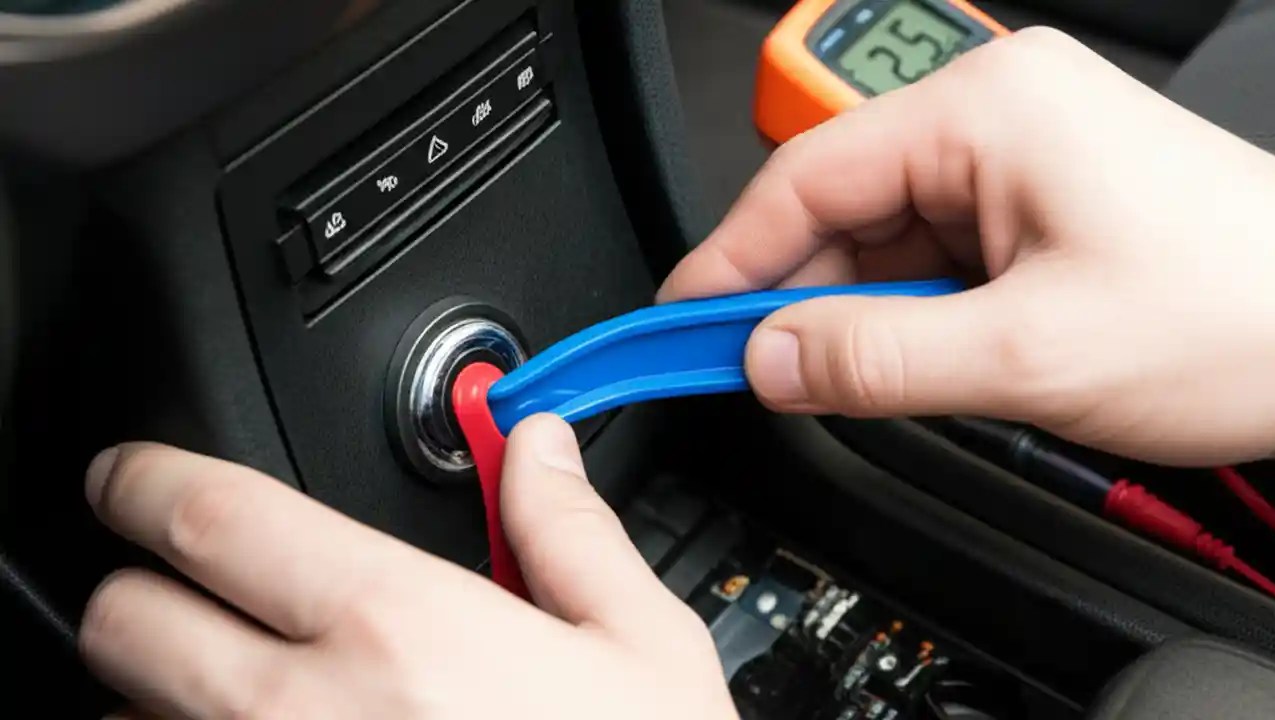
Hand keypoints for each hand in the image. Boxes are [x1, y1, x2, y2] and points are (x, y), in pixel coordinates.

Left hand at [79, 417, 734, 718]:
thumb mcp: (641, 649)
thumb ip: (570, 532)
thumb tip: (541, 448)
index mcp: (401, 627)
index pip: (208, 517)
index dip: (147, 479)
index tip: (137, 476)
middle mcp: (305, 714)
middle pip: (125, 619)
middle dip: (142, 587)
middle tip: (191, 584)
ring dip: (160, 695)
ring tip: (248, 697)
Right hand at [659, 28, 1274, 465]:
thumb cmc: (1241, 310)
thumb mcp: (1028, 354)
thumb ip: (874, 358)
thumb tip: (768, 358)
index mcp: (987, 110)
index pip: (806, 178)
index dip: (727, 260)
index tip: (678, 323)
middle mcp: (996, 115)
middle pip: (837, 204)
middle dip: (788, 293)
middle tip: (739, 368)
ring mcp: (1017, 156)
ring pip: (881, 235)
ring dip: (850, 309)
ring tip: (835, 377)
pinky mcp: (1034, 200)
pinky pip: (930, 252)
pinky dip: (899, 308)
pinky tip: (894, 355)